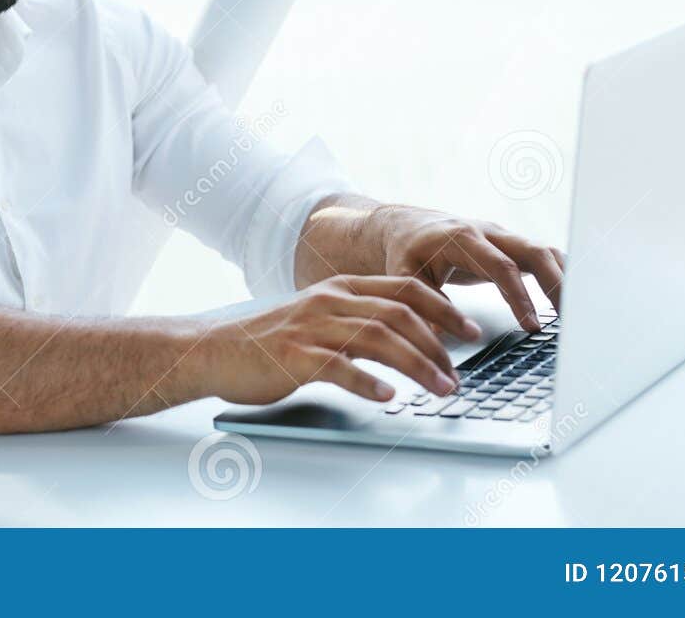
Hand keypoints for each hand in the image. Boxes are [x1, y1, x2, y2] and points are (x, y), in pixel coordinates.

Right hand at [204, 275, 483, 404]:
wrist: (214, 349)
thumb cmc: (269, 340)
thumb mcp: (317, 317)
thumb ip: (356, 321)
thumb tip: (408, 338)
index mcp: (338, 288)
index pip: (404, 288)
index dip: (443, 307)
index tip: (470, 329)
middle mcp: (329, 302)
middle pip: (399, 314)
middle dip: (439, 343)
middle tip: (459, 373)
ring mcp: (311, 329)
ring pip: (378, 339)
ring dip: (417, 365)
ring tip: (440, 388)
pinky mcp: (294, 358)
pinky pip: (339, 367)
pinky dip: (368, 382)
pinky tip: (388, 396)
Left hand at [296, 197, 565, 331]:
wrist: (407, 228)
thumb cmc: (407, 253)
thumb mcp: (404, 277)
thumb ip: (423, 304)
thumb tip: (439, 338)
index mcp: (462, 239)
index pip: (501, 267)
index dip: (519, 297)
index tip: (532, 326)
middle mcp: (488, 233)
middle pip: (533, 251)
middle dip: (556, 283)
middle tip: (569, 318)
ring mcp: (503, 237)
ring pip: (543, 251)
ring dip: (564, 278)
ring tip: (578, 313)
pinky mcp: (510, 246)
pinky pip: (542, 256)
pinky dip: (560, 274)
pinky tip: (571, 299)